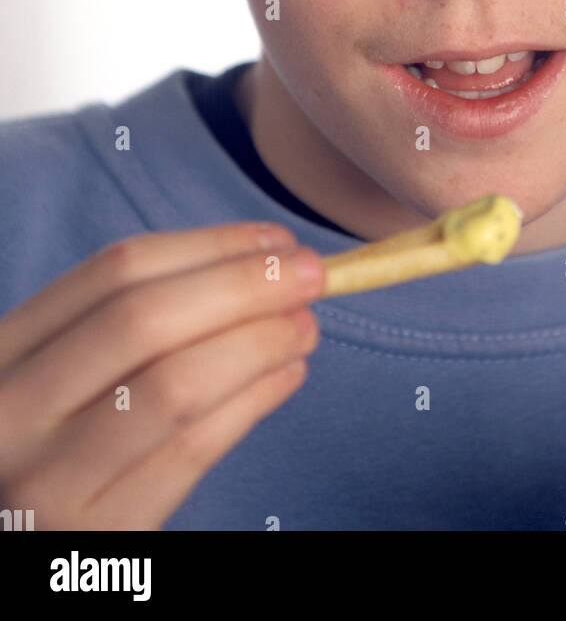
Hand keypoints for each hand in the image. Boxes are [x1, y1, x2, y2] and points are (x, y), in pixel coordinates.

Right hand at [0, 222, 324, 528]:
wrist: (27, 548)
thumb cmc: (60, 445)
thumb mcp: (63, 374)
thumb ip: (134, 321)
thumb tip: (263, 263)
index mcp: (2, 352)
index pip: (114, 272)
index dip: (209, 246)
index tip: (276, 238)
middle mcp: (10, 413)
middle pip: (144, 320)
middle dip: (243, 286)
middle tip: (313, 274)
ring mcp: (47, 481)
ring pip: (175, 385)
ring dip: (259, 343)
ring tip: (306, 327)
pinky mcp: (98, 535)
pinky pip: (191, 453)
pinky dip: (253, 403)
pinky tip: (286, 377)